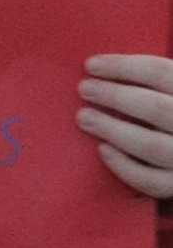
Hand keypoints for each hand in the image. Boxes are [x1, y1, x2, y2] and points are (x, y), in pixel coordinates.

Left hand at [79, 51, 172, 198]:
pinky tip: (102, 150)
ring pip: (150, 145)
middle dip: (115, 96)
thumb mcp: (168, 96)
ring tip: (84, 117)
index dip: (123, 67)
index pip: (160, 73)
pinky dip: (124, 166)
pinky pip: (150, 181)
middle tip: (84, 89)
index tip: (90, 65)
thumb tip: (101, 71)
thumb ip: (151, 85)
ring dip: (112, 129)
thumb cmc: (169, 118)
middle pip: (156, 108)